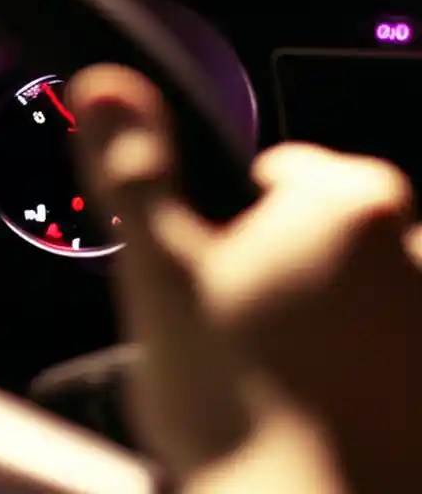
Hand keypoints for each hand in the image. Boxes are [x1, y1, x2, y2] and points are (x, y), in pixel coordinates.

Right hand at [68, 65, 421, 493]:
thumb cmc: (232, 400)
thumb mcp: (158, 271)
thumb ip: (135, 171)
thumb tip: (106, 82)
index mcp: (345, 205)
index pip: (289, 171)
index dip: (239, 214)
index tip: (217, 266)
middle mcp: (418, 252)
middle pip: (339, 235)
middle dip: (295, 268)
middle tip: (243, 331)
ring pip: (374, 299)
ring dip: (335, 324)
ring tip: (284, 381)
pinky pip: (396, 357)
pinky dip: (369, 375)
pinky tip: (323, 412)